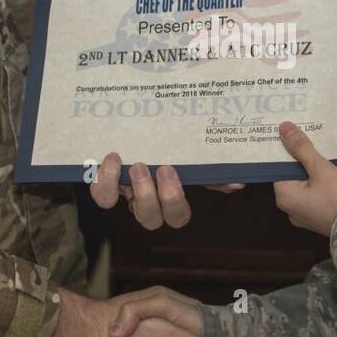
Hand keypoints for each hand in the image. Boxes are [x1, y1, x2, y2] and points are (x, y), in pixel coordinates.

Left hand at [90, 153, 243, 230]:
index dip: (174, 201)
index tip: (172, 170)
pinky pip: (100, 194)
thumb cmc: (163, 140)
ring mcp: (123, 191)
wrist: (126, 117)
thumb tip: (237, 184)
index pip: (177, 215)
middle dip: (152, 197)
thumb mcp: (188, 153)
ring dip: (131, 189)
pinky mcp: (102, 183)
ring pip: (125, 208)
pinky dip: (103, 179)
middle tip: (158, 168)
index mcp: (168, 195)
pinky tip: (111, 157)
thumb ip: (210, 170)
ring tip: (134, 164)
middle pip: (151, 219)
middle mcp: (145, 199)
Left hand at [273, 121, 336, 234]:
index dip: (290, 148)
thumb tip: (284, 130)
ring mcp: (313, 211)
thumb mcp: (321, 168)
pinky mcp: (330, 213)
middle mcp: (296, 207)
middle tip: (328, 138)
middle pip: (304, 171)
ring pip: (323, 178)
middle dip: (323, 153)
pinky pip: (334, 189)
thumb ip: (302, 148)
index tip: (298, 133)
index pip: (281, 166)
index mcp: (286, 197)